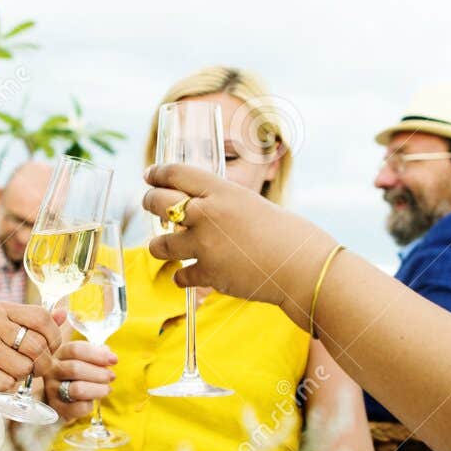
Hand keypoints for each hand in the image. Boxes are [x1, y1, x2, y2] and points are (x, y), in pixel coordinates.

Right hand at [0, 301, 62, 393]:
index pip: (41, 317)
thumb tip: (64, 314)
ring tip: (12, 370)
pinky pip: (8, 382)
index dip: (54, 336)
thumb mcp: (5, 324)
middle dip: (43, 363)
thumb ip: (34, 321)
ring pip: (24, 367)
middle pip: (36, 347)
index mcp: (1, 309)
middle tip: (36, 367)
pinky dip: (8, 384)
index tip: (51, 347)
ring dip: (23, 375)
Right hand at [44, 341, 117, 422]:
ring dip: (97, 389)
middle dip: (99, 373)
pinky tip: (92, 401)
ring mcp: (52, 390)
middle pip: (75, 368)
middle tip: (111, 376)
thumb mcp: (84, 360)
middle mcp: (52, 370)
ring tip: (106, 389)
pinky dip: (89, 405)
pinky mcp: (57, 408)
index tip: (114, 360)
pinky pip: (78, 408)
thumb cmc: (77, 375)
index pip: (76, 350)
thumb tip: (107, 351)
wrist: (62, 398)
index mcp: (60, 354)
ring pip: (77, 389)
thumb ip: (95, 354)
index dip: (97, 354)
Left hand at [142, 164, 334, 312]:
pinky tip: (187, 275)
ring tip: (162, 247)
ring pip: (159, 244)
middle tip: (149, 204)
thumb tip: (197, 207)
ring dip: (158, 246)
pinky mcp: (209, 274)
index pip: (176, 173)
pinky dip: (183, 277)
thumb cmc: (285, 233)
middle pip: (158, 202)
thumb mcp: (250, 203)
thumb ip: (222, 203)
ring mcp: (205, 245)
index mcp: (222, 190)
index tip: (150, 175)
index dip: (158, 173)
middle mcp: (207, 213)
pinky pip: (181, 275)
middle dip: (149, 202)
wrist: (302, 265)